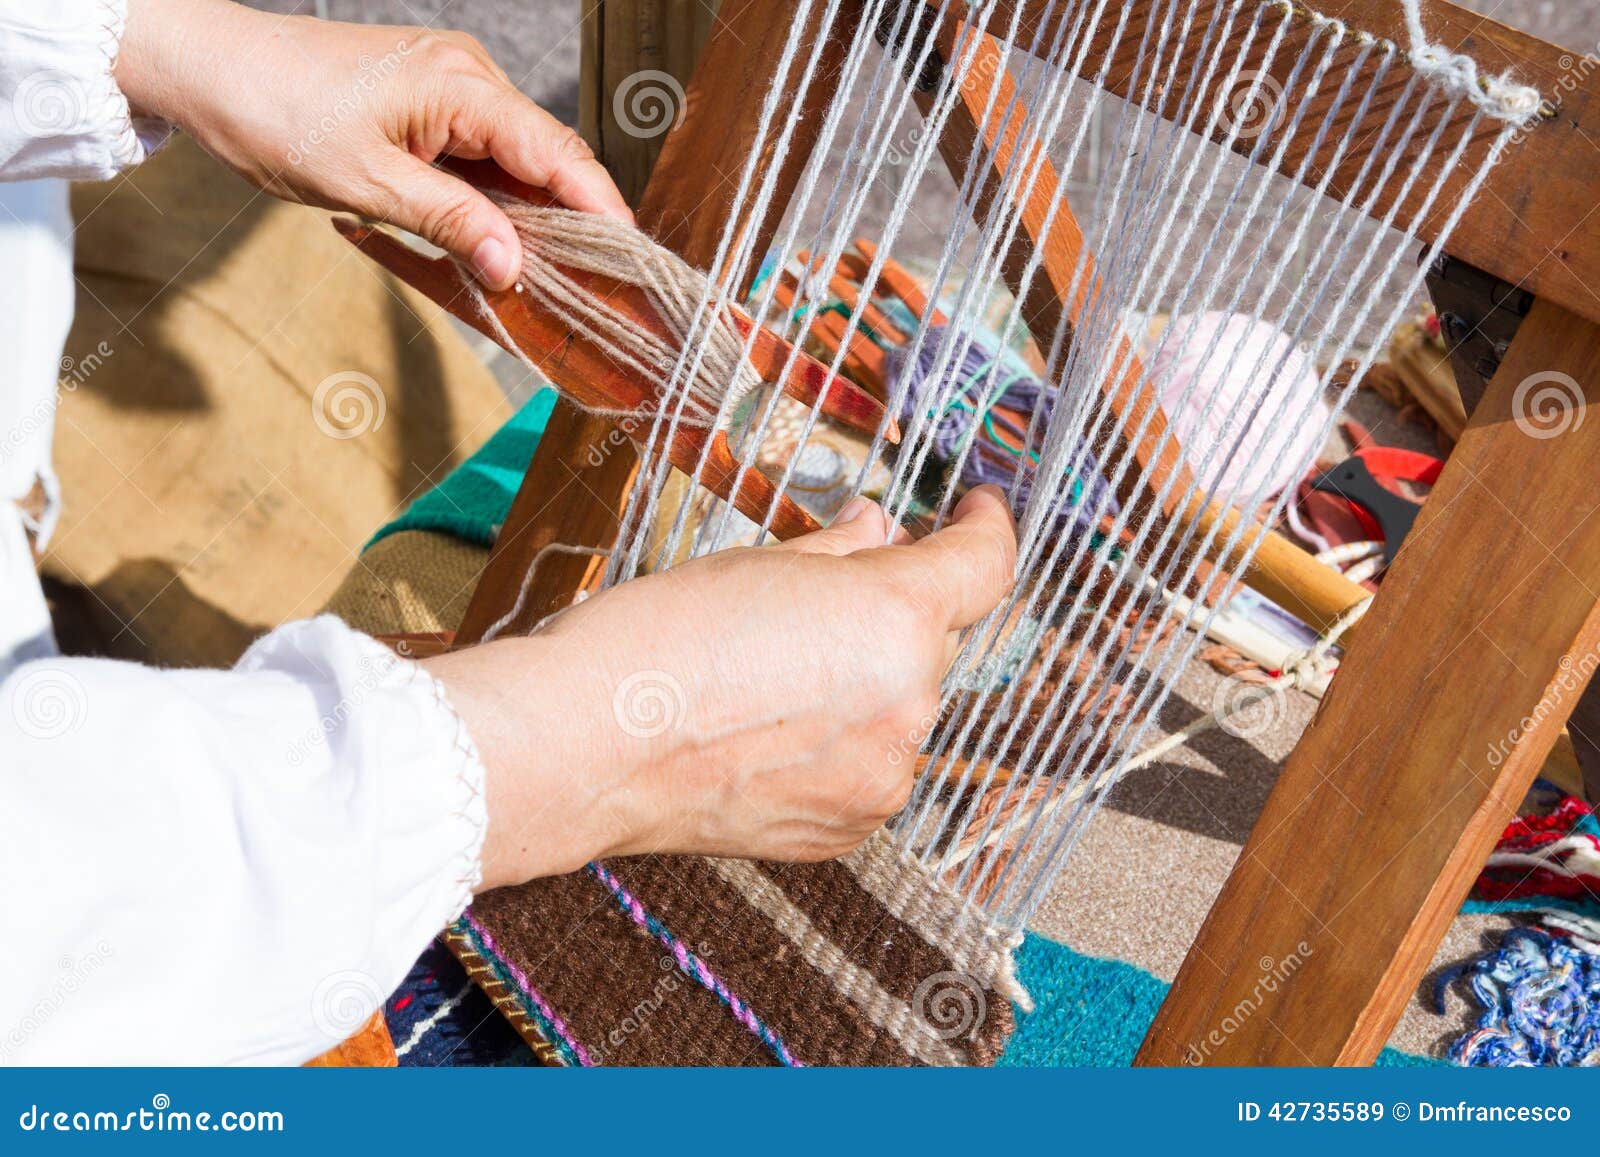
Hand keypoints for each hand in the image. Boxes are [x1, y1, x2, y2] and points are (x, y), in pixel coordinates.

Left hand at [116, 0, 630, 288]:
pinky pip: (481, 155)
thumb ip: (450, 221)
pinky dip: (492, 198)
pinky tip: (493, 239)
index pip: (555, 150)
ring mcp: (450, 86)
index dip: (599, 206)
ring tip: (546, 274)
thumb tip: (513, 263)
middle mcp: (467, 75)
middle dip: (572, 219)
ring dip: (528, 215)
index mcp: (460, 85)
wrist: (209, 68)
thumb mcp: (367, 182)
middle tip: (593, 284)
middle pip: (545, 155)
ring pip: (514, 160)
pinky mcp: (429, 101)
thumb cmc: (276, 114)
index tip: (630, 258)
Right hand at [424, 487, 1017, 887]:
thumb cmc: (655, 640)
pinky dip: (840, 745)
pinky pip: (869, 766)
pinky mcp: (850, 827)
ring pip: (899, 707)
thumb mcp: (757, 562)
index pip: (985, 565)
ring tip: (768, 679)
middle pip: (929, 640)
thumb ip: (842, 548)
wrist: (585, 747)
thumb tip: (881, 530)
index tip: (974, 514)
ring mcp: (882, 774)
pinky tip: (767, 732)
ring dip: (862, 685)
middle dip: (889, 615)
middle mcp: (908, 702)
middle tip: (811, 604)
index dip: (985, 528)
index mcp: (896, 617)